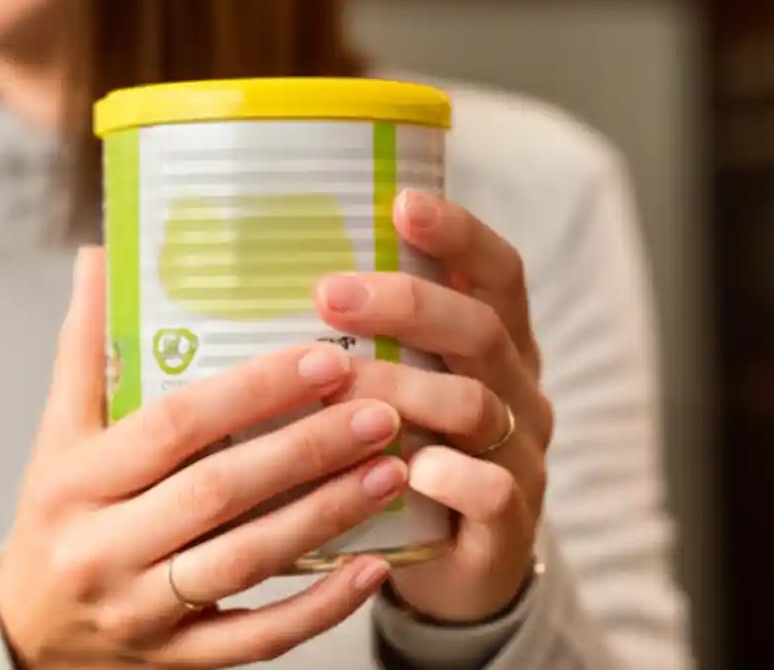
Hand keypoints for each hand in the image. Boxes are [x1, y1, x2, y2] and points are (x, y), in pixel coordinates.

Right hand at [0, 248, 408, 668]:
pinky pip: (256, 640)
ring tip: (392, 470)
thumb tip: (101, 253)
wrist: (27, 632)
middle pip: (218, 492)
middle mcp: (103, 547)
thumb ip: (86, 347)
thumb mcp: (58, 433)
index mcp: (76, 479)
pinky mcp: (176, 660)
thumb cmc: (56, 512)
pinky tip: (373, 568)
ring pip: (245, 562)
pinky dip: (318, 606)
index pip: (174, 425)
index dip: (252, 392)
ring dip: (325, 516)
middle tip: (381, 411)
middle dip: (305, 449)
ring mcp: (142, 611)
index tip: (325, 360)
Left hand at [313, 190, 554, 622]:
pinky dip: (450, 474)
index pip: (498, 273)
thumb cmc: (403, 460)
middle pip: (481, 328)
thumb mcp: (397, 391)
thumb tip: (253, 282)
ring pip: (475, 403)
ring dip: (402, 388)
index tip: (402, 202)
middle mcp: (518, 390)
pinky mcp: (511, 524)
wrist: (454, 570)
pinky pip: (492, 490)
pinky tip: (408, 469)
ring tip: (335, 384)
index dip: (459, 234)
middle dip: (406, 304)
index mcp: (497, 347)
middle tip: (327, 293)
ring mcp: (521, 456)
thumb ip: (364, 343)